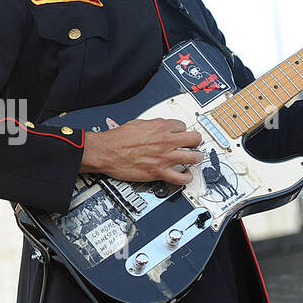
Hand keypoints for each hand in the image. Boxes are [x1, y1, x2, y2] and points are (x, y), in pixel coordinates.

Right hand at [80, 118, 202, 184]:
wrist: (106, 152)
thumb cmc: (117, 139)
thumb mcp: (137, 124)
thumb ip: (152, 126)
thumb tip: (157, 129)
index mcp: (160, 126)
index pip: (182, 126)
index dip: (181, 131)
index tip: (180, 134)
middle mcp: (166, 140)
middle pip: (194, 139)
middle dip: (195, 142)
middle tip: (193, 145)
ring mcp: (165, 157)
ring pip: (194, 157)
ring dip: (196, 158)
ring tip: (195, 159)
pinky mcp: (160, 172)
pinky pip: (182, 178)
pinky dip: (187, 177)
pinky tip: (185, 175)